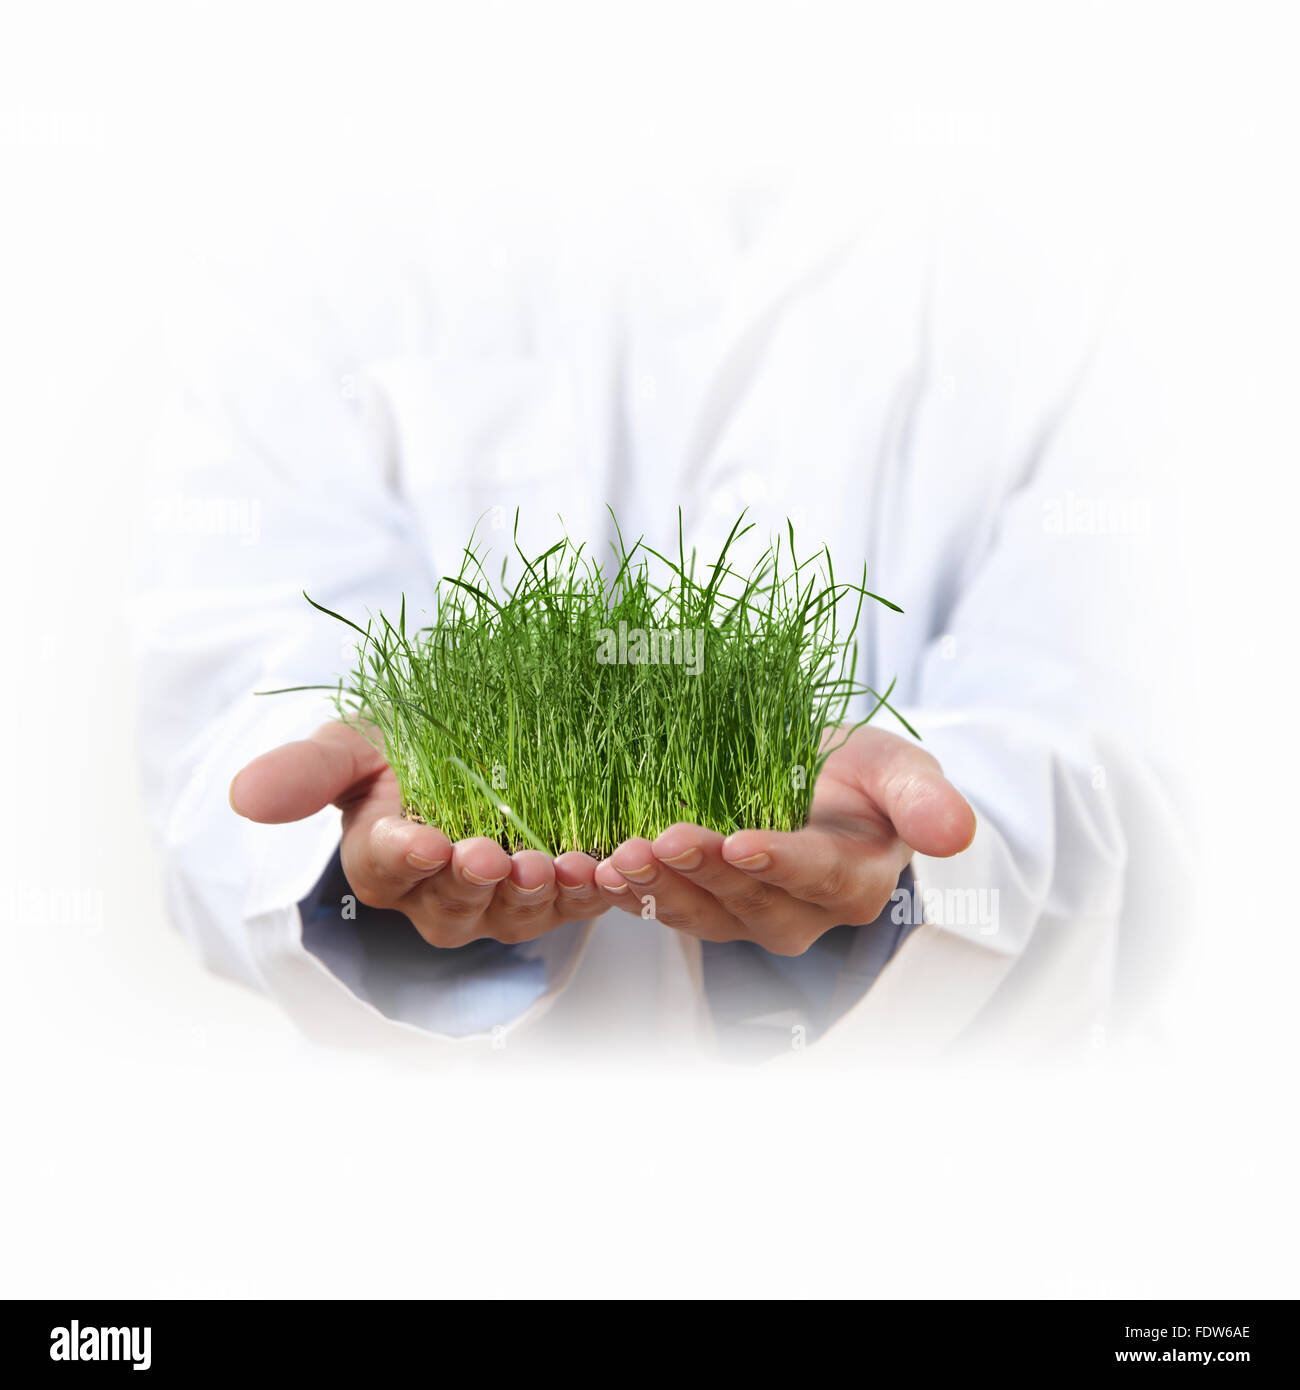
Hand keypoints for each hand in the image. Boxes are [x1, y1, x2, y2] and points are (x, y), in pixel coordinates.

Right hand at [229, 721, 608, 945]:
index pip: (386, 867)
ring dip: (537, 895)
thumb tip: (244, 796)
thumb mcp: (355, 743)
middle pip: (453, 905)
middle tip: (489, 856)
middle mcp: (441, 894)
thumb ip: (308, 770)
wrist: (473, 740)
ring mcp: (503, 899)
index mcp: (384, 859)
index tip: (424, 841)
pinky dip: (594, 890)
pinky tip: (609, 867)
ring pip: (515, 915)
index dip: (405, 857)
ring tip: (554, 864)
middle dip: (472, 883)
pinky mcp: (560, 889)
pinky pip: (577, 903)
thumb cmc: (403, 745)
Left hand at [590, 725, 975, 954]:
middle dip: (703, 872)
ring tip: (618, 856)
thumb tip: (957, 834)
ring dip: (656, 886)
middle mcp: (797, 913)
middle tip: (662, 839)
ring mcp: (743, 914)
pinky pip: (662, 904)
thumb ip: (924, 797)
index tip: (740, 840)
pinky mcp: (699, 903)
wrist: (817, 782)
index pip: (814, 877)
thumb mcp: (899, 769)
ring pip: (698, 910)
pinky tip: (595, 870)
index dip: (779, 861)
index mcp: (851, 883)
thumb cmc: (862, 776)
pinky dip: (629, 890)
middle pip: (747, 899)